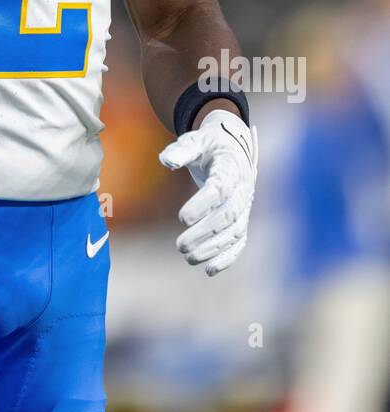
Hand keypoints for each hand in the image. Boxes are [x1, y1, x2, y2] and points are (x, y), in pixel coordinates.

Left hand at [159, 109, 257, 275]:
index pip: (219, 189)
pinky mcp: (242, 219)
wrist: (233, 150)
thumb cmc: (208, 146)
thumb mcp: (195, 140)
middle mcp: (241, 189)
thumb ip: (181, 150)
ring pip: (233, 232)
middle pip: (226, 216)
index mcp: (230, 167)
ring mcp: (244, 207)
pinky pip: (239, 241)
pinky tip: (209, 270)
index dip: (203, 204)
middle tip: (180, 245)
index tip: (182, 218)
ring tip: (188, 258)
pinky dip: (227, 258)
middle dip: (204, 233)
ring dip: (213, 249)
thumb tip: (167, 161)